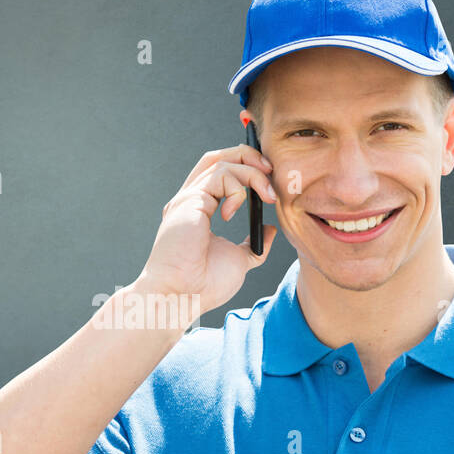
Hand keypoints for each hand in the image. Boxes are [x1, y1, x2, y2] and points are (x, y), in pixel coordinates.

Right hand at [135, 144, 279, 316]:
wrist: (182, 297)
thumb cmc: (203, 286)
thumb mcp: (239, 261)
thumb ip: (253, 244)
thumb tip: (269, 229)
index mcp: (198, 211)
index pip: (220, 173)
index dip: (245, 167)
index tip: (269, 182)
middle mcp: (190, 201)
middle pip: (217, 157)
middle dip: (248, 156)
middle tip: (271, 171)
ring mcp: (188, 199)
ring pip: (222, 162)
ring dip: (252, 173)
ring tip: (268, 195)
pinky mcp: (190, 200)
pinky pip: (220, 175)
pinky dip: (238, 187)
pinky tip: (237, 211)